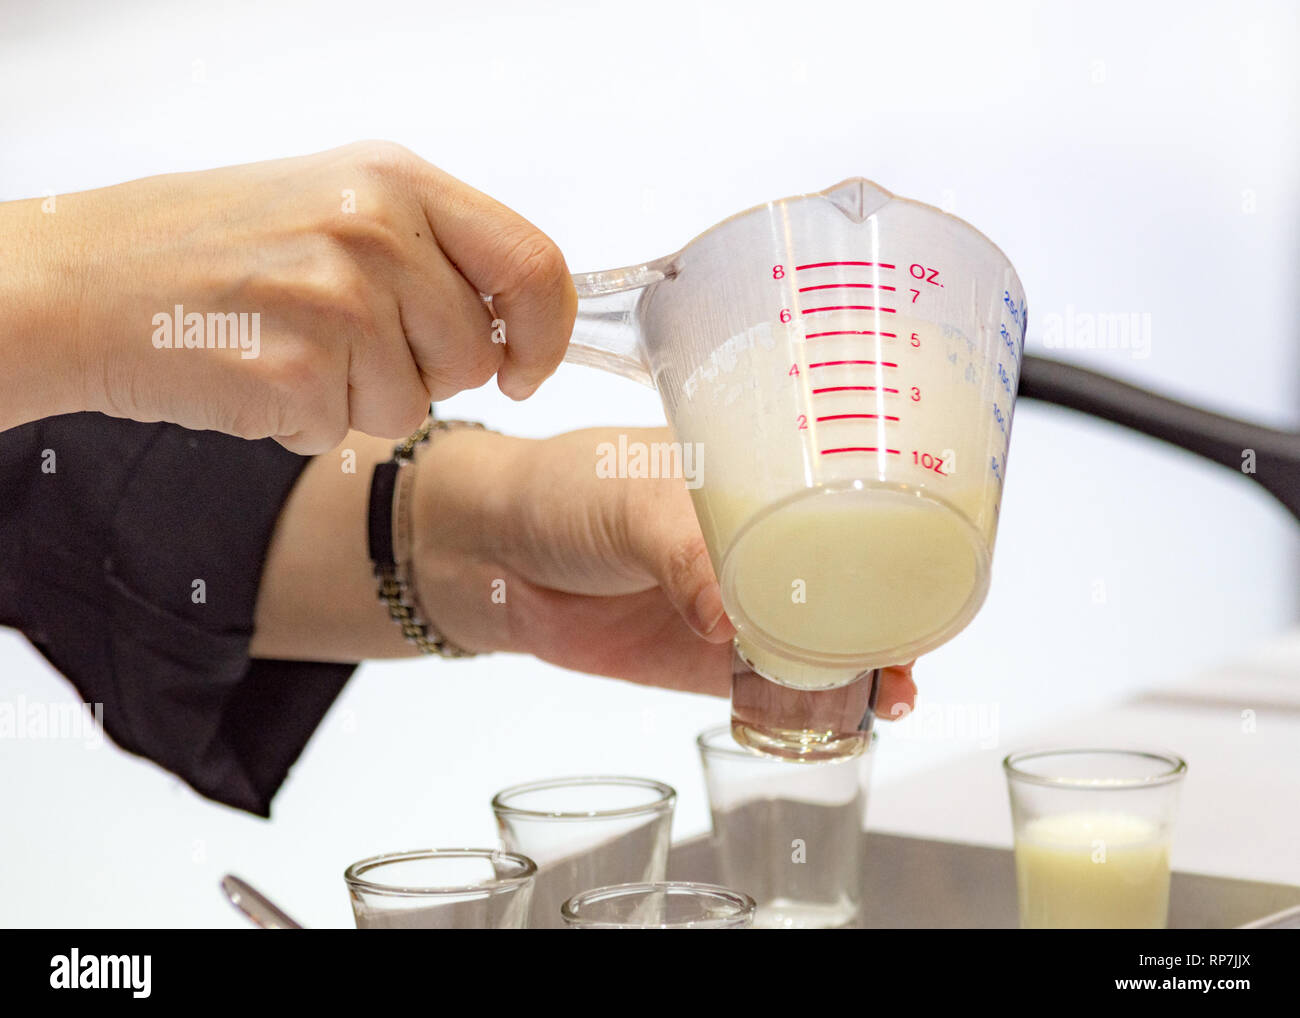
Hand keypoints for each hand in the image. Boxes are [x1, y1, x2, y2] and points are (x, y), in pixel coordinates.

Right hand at [1, 142, 575, 449]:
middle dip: (424, 374)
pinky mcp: (296, 371)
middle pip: (474, 357)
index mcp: (396, 182)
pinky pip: (344, 434)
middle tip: (344, 343)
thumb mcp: (337, 203)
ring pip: (413, 407)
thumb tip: (520, 314)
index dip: (543, 334)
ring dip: (358, 402)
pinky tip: (258, 375)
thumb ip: (432, 247)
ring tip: (290, 349)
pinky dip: (304, 425)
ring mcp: (336, 302)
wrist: (86, 279)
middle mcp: (375, 233)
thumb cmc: (211, 245)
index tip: (526, 369)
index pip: (533, 266)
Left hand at [411, 426, 917, 711]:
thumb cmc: (561, 492)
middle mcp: (763, 539)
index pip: (853, 498)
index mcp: (758, 475)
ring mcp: (742, 603)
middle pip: (855, 577)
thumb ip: (680, 551)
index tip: (937, 565)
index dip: (904, 533)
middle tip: (915, 648)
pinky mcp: (712, 660)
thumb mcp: (627, 499)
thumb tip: (730, 620)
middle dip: (898, 614)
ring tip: (891, 692)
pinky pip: (777, 686)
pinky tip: (839, 719)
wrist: (492, 555)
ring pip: (827, 639)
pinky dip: (813, 706)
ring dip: (867, 667)